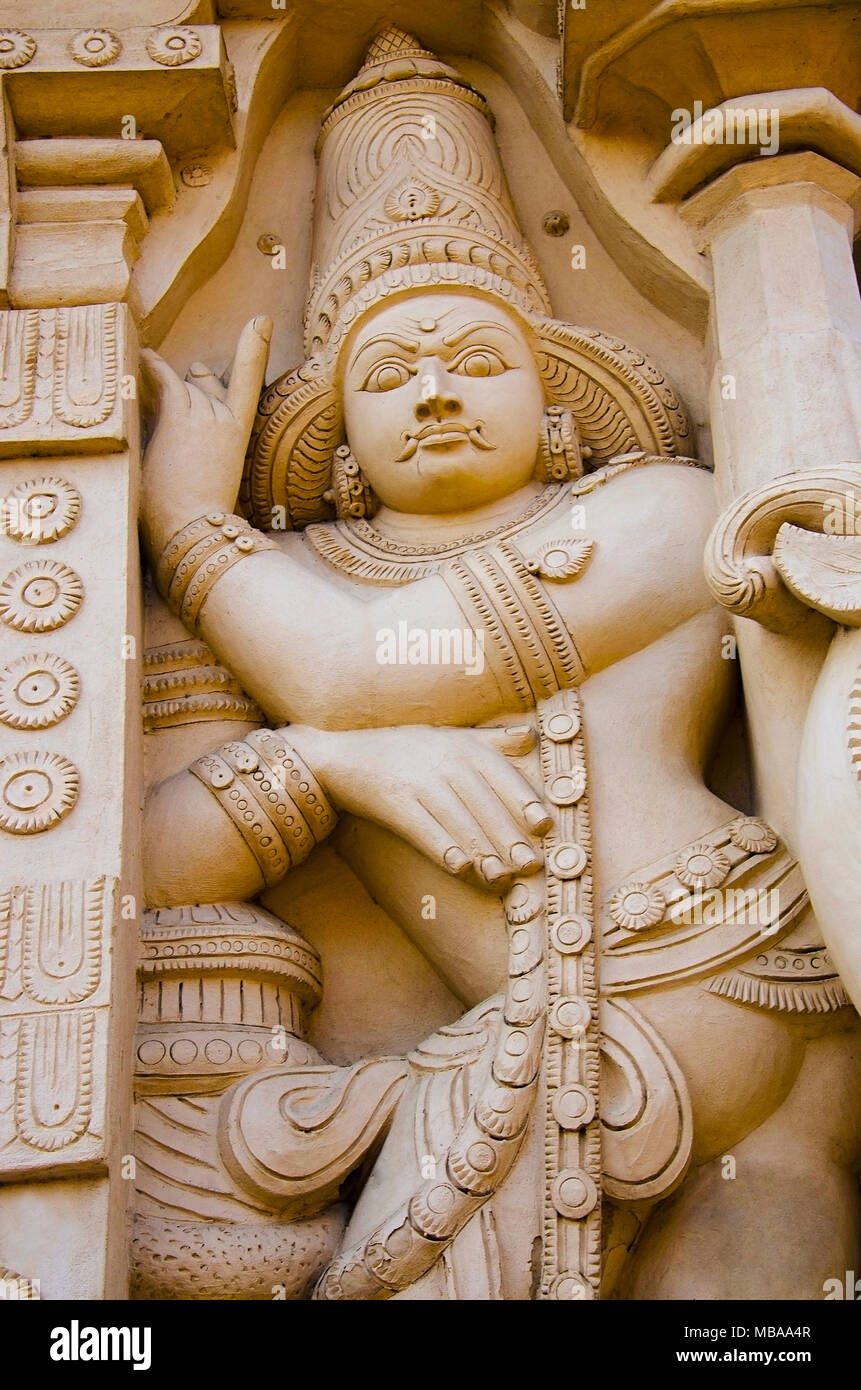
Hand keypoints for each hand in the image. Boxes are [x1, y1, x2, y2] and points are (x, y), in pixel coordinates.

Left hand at [140, 316, 272, 558]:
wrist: (194, 531)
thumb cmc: (197, 516)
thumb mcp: (211, 477)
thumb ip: (201, 443)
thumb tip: (182, 417)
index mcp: (239, 435)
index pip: (247, 383)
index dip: (252, 350)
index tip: (260, 321)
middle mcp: (225, 417)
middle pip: (204, 385)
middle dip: (189, 388)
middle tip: (174, 395)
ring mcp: (205, 415)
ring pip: (182, 386)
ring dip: (163, 387)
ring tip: (143, 379)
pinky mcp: (180, 416)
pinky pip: (165, 378)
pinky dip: (151, 364)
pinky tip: (141, 355)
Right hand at [287, 723, 553, 889]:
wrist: (345, 755)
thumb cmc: (406, 747)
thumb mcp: (449, 735)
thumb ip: (492, 739)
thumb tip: (532, 736)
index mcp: (463, 746)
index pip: (501, 775)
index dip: (524, 800)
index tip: (544, 825)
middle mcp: (444, 762)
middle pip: (484, 804)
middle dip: (509, 836)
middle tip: (531, 865)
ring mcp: (418, 782)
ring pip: (458, 820)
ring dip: (482, 851)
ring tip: (503, 877)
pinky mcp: (394, 803)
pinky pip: (424, 829)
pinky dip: (443, 849)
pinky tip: (461, 869)